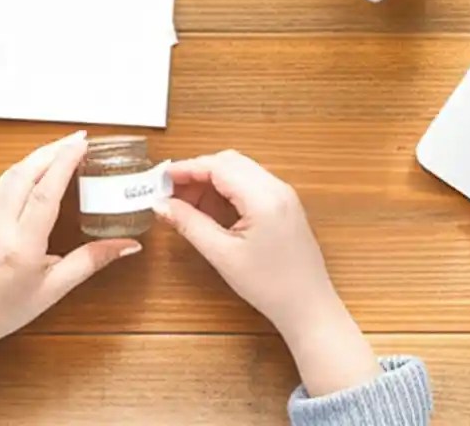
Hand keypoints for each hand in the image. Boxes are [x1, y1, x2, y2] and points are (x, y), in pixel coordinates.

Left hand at [0, 131, 140, 381]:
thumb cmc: (0, 311)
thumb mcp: (52, 291)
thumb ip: (89, 262)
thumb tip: (126, 245)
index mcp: (21, 246)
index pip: (46, 191)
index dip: (65, 162)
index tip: (82, 144)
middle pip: (27, 172)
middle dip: (53, 150)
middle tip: (78, 139)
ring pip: (9, 174)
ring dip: (35, 158)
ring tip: (59, 151)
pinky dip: (17, 172)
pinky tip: (29, 171)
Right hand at [156, 150, 380, 395]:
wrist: (308, 306)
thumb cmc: (270, 285)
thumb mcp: (223, 255)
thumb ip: (190, 224)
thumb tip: (162, 205)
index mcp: (264, 197)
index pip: (218, 166)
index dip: (186, 168)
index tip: (161, 179)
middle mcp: (277, 188)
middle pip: (229, 162)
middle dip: (197, 172)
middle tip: (170, 192)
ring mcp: (284, 195)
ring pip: (240, 171)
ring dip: (211, 181)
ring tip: (185, 204)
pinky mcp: (285, 205)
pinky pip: (251, 184)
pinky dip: (227, 190)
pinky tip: (210, 209)